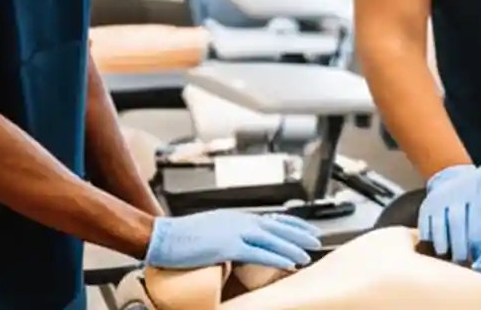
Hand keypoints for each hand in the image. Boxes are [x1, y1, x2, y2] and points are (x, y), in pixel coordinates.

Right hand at [145, 210, 321, 269]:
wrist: (163, 236)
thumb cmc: (182, 236)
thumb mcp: (212, 229)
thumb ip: (229, 234)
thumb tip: (240, 245)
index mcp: (236, 217)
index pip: (271, 219)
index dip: (292, 223)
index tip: (306, 228)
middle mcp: (240, 221)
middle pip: (278, 227)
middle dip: (299, 234)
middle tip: (316, 240)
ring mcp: (235, 232)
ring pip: (273, 240)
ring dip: (293, 247)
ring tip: (308, 254)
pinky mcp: (228, 247)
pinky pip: (259, 254)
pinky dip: (277, 258)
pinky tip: (289, 263)